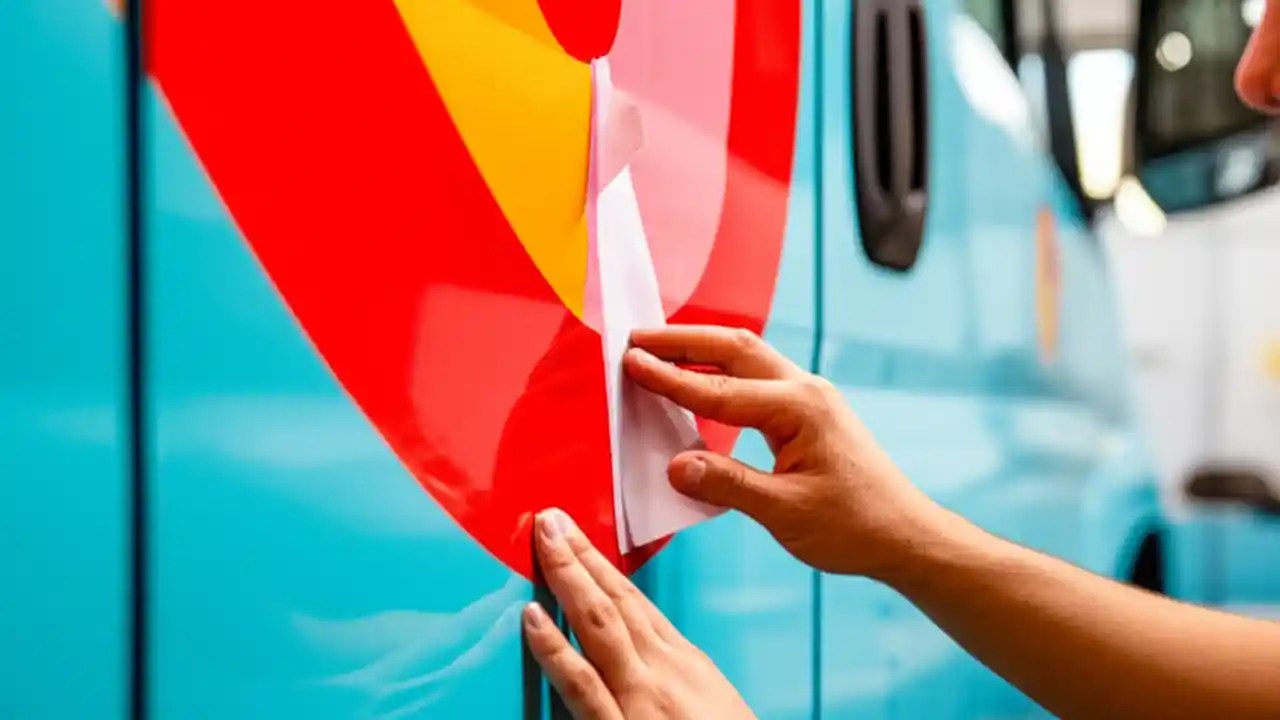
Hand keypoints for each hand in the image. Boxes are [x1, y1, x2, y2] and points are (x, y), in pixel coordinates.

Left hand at [523, 509, 755, 719]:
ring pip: (598, 625)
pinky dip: (553, 648)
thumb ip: (679, 676)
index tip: (581, 537)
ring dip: (568, 578)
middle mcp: (664, 671)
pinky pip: (581, 685)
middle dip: (581, 556)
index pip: (638, 603)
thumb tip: (649, 658)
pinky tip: (532, 619)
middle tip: (551, 519)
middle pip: (615, 600)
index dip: (605, 566)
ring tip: (541, 543)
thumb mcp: (715, 704)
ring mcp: (641, 698)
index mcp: (687, 663)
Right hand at [625, 326, 954, 581]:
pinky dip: (720, 372)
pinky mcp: (808, 412)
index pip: (719, 390)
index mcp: (799, 408)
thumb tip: (675, 465)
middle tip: (635, 338)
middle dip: (681, 341)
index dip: (669, 378)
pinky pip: (756, 378)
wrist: (904, 535)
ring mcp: (809, 398)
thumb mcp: (786, 513)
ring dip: (700, 350)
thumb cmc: (855, 526)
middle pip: (734, 349)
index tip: (629, 362)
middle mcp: (805, 391)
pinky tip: (700, 382)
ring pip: (746, 357)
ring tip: (657, 350)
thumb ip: (728, 485)